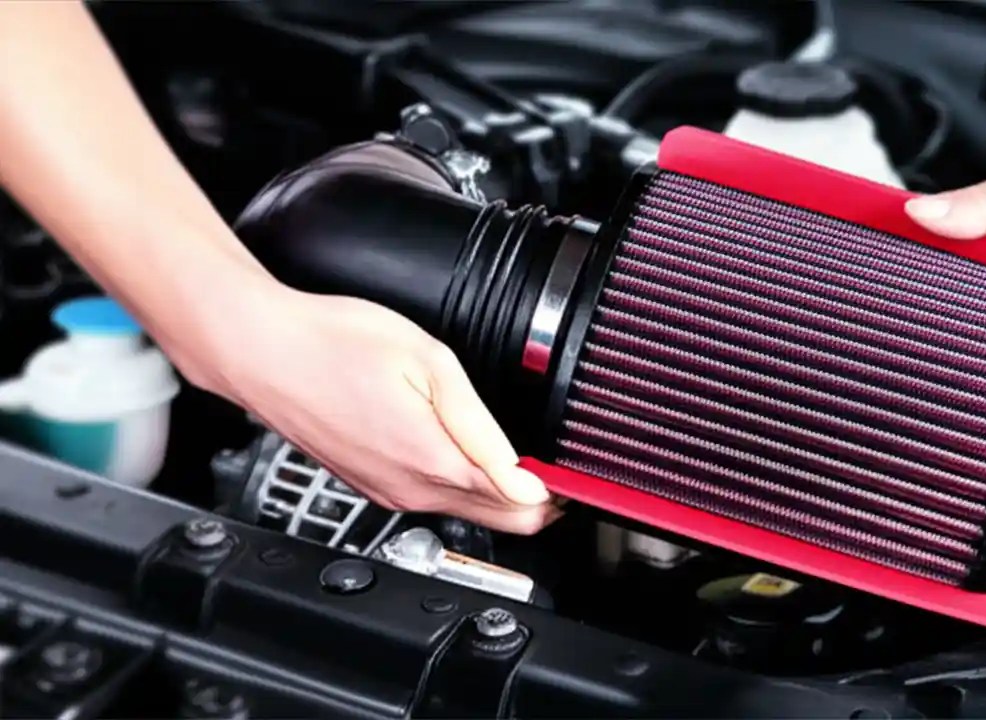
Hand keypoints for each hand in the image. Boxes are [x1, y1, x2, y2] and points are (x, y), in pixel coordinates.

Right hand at [185, 285, 559, 533]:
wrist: (260, 352)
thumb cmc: (334, 344)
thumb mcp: (428, 364)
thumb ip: (482, 429)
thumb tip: (527, 482)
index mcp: (434, 462)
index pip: (524, 507)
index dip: (560, 488)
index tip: (576, 468)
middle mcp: (411, 490)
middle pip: (503, 520)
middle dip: (540, 496)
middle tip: (554, 457)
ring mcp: (389, 492)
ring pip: (469, 510)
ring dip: (501, 488)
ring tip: (513, 446)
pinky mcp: (372, 485)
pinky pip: (433, 497)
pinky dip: (462, 481)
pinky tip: (461, 446)